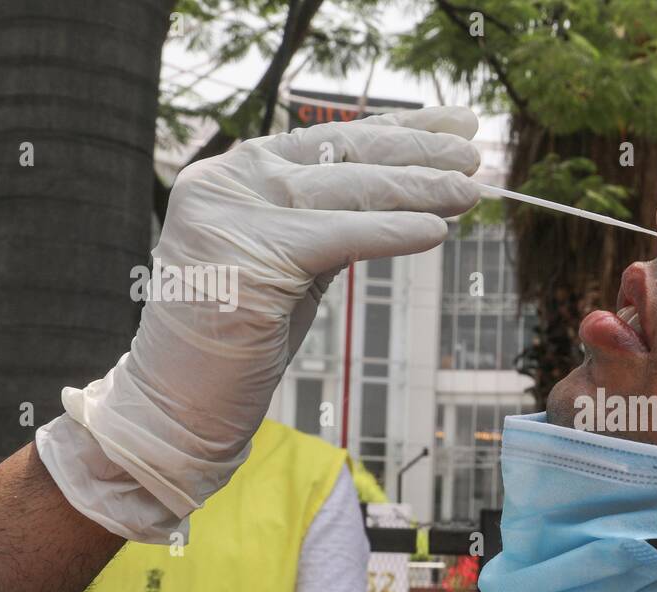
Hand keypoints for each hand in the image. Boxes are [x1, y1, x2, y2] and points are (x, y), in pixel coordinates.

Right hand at [46, 106, 480, 534]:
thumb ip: (333, 222)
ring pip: (350, 189)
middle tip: (477, 148)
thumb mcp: (295, 262)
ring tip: (473, 189)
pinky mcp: (251, 257)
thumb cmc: (241, 336)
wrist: (179, 404)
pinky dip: (394, 232)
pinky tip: (437, 232)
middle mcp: (229, 179)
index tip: (456, 121)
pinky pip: (341, 237)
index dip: (403, 127)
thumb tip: (411, 195)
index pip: (334, 139)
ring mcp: (234, 213)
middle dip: (421, 149)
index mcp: (238, 172)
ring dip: (421, 187)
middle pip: (346, 153)